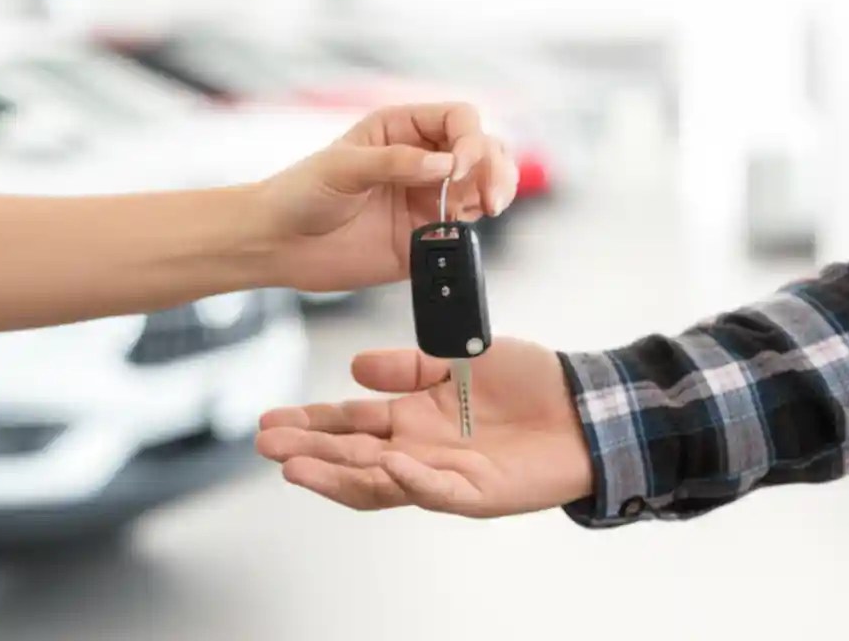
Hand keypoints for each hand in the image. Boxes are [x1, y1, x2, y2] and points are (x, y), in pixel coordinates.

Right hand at [255, 338, 592, 517]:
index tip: (268, 419)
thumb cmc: (529, 382)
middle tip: (264, 444)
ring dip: (338, 475)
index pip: (349, 422)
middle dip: (307, 450)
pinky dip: (413, 480)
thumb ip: (409, 364)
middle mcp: (420, 450)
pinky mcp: (479, 493)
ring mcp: (445, 475)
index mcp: (413, 417)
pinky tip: (387, 463)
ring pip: (380, 482)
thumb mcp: (458, 355)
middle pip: (351, 455)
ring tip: (296, 466)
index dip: (310, 421)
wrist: (584, 406)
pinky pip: (439, 490)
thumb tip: (355, 368)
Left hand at [258, 103, 516, 291]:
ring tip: (489, 206)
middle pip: (481, 150)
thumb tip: (444, 165)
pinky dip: (473, 231)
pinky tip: (460, 233)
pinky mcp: (424, 237)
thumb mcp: (341, 167)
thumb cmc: (299, 193)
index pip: (459, 119)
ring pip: (482, 188)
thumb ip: (394, 162)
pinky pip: (463, 231)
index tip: (456, 166)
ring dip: (495, 193)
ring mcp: (426, 199)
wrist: (278, 244)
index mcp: (401, 129)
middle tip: (489, 192)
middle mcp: (421, 161)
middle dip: (494, 165)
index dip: (469, 139)